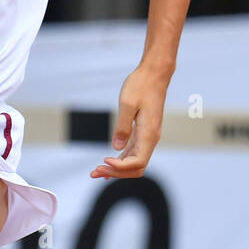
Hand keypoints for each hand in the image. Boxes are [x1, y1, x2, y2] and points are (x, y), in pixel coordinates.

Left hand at [90, 63, 168, 178]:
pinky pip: (133, 153)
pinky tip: (108, 163)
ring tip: (96, 171)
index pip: (137, 162)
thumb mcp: (128, 104)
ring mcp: (148, 137)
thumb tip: (117, 147)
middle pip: (136, 168)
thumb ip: (122, 127)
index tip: (104, 161)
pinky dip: (120, 161)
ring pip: (134, 162)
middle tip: (94, 172)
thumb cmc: (141, 86)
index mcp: (149, 134)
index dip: (120, 167)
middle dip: (116, 173)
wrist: (154, 75)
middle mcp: (151, 139)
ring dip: (116, 169)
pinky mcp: (143, 133)